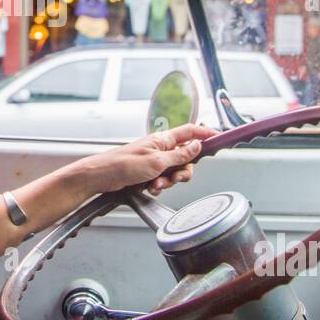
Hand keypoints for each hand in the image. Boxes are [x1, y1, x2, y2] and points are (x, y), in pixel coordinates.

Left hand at [76, 123, 220, 197]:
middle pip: (185, 158)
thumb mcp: (157, 162)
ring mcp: (153, 160)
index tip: (218, 137)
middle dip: (183, 171)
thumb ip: (179, 155)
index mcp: (163, 140)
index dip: (205, 133)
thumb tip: (197, 146)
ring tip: (155, 185)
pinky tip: (148, 188)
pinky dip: (158, 186)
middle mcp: (160, 148)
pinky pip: (162, 180)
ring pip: (174, 172)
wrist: (101, 177)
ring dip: (168, 182)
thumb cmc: (122, 164)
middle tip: (175, 178)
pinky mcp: (147, 172)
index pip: (190, 131)